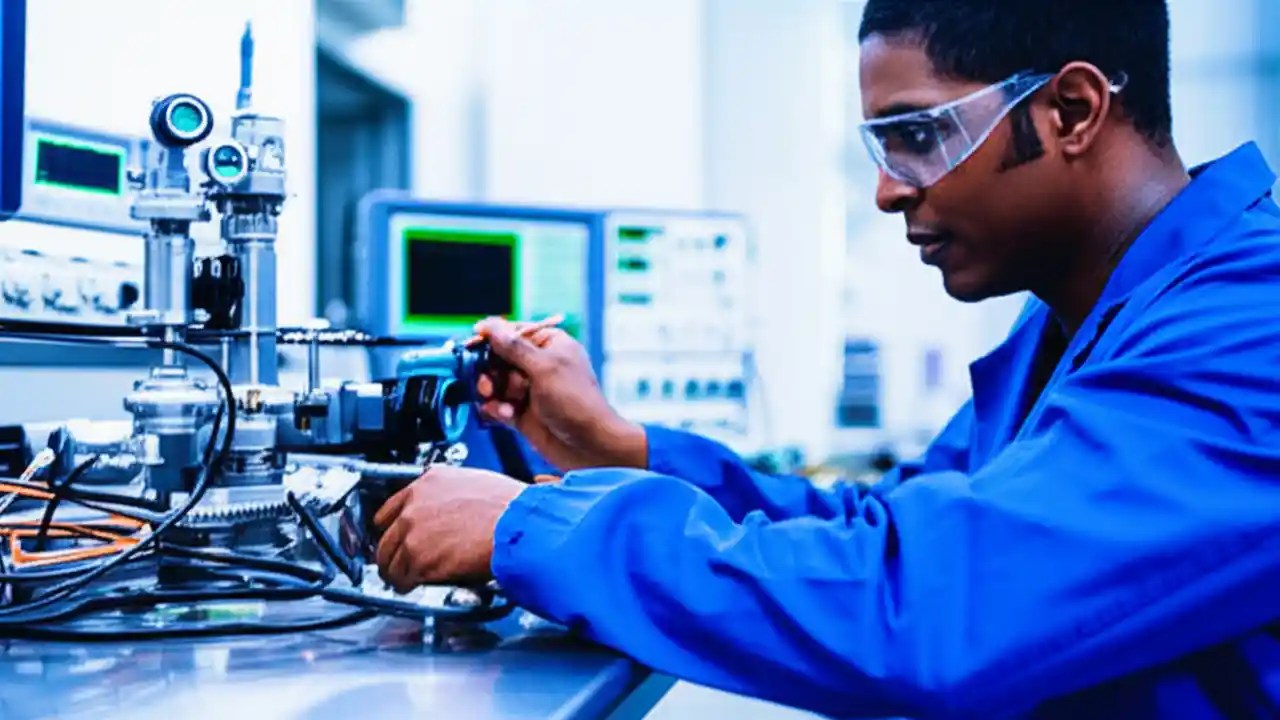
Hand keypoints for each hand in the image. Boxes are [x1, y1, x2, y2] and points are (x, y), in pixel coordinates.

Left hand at [373, 465, 525, 592]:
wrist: (517, 526)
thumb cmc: (508, 507)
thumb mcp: (473, 484)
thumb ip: (450, 496)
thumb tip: (449, 511)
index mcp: (427, 484)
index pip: (390, 509)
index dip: (393, 528)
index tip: (396, 537)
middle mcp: (414, 506)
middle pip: (386, 537)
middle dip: (391, 553)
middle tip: (396, 563)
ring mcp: (414, 534)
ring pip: (390, 561)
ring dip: (396, 572)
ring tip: (402, 581)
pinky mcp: (420, 560)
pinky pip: (404, 578)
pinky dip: (406, 585)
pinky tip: (411, 587)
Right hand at [472, 317, 647, 470]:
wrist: (589, 447)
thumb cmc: (576, 402)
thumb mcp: (544, 368)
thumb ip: (514, 347)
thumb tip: (490, 325)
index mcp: (549, 344)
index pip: (513, 332)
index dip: (492, 336)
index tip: (474, 341)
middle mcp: (538, 365)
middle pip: (498, 358)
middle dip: (490, 370)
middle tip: (488, 383)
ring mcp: (529, 390)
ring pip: (495, 383)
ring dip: (492, 392)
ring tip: (499, 402)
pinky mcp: (522, 413)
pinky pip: (497, 405)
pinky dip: (497, 409)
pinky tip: (506, 415)